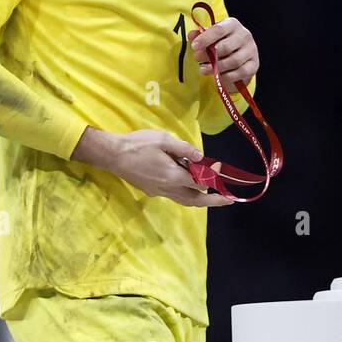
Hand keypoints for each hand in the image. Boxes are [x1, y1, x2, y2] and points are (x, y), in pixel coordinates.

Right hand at [72, 127, 234, 207]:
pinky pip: (174, 195)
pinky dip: (186, 193)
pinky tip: (188, 184)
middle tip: (228, 200)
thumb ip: (184, 149)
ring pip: (184, 201)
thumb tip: (201, 157)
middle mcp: (167, 188)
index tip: (219, 168)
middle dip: (213, 201)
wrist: (112, 155)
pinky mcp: (152, 191)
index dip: (212, 176)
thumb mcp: (164, 140)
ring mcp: (158, 192)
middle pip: (194, 200)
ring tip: (212, 197)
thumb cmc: (138, 144)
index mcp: (172, 176)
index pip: (199, 182)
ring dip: (199, 199)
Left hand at [190, 16, 258, 84]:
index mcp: (232, 24)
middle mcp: (245, 35)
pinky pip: (240, 72)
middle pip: (226, 47)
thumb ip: (200, 35)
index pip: (219, 29)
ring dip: (216, 67)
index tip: (194, 46)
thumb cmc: (221, 42)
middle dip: (209, 55)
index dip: (205, 38)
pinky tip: (216, 75)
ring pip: (233, 61)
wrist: (238, 54)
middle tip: (196, 58)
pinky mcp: (254, 64)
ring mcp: (251, 50)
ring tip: (203, 69)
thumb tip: (192, 36)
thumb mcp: (210, 36)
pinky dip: (226, 76)